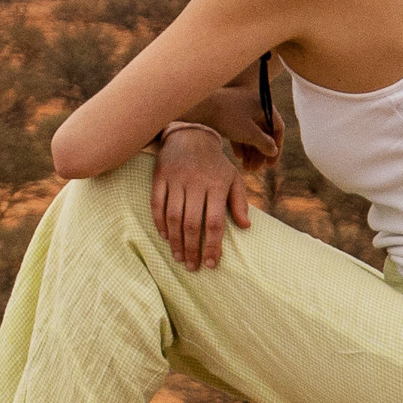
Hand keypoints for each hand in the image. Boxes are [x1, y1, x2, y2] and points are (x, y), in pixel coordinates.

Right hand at [150, 120, 249, 270]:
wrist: (191, 134)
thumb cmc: (215, 163)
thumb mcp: (233, 178)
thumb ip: (239, 202)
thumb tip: (246, 227)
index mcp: (217, 185)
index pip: (215, 222)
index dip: (212, 245)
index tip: (211, 264)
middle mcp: (196, 183)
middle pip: (193, 223)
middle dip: (192, 249)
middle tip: (192, 267)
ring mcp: (176, 179)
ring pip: (173, 217)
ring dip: (175, 241)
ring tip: (179, 257)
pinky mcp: (159, 176)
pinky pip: (156, 204)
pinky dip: (159, 222)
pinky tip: (164, 237)